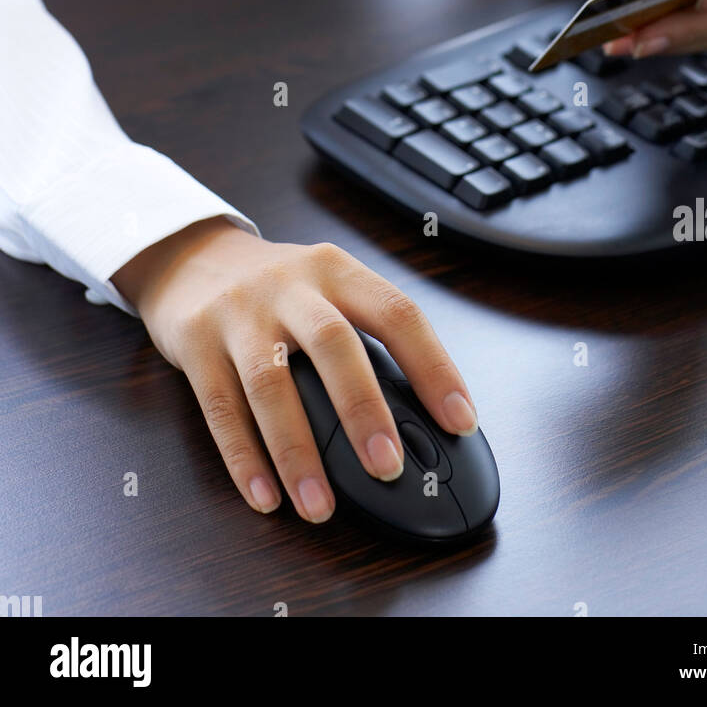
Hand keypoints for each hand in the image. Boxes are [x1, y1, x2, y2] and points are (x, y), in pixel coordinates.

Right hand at [111, 219, 476, 522]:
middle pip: (334, 344)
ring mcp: (239, 314)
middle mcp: (290, 287)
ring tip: (320, 506)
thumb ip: (367, 334)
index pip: (397, 313)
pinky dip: (244, 459)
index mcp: (337, 271)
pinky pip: (220, 409)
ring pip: (271, 383)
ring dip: (297, 451)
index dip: (433, 367)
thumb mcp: (326, 286)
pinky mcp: (196, 343)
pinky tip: (265, 497)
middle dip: (363, 409)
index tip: (460, 420)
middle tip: (388, 466)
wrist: (190, 257)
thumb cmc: (276, 287)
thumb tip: (423, 413)